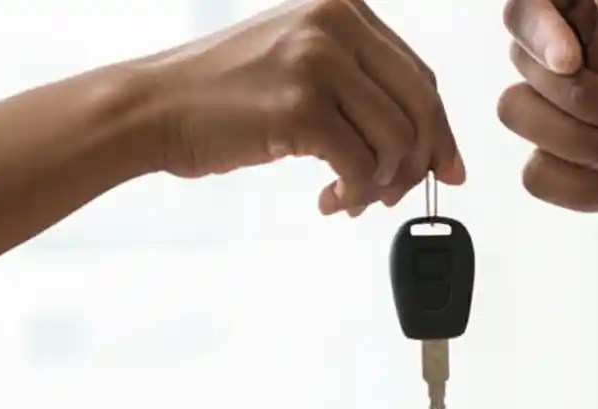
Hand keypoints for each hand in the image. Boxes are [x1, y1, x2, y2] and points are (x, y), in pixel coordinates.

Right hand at [145, 0, 463, 215]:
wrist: (152, 107)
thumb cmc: (224, 96)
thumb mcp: (301, 65)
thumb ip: (364, 91)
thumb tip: (437, 154)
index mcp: (345, 7)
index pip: (421, 77)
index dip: (440, 133)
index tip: (445, 172)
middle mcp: (336, 22)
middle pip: (422, 108)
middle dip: (417, 165)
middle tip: (392, 196)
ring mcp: (318, 61)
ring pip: (398, 141)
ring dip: (383, 185)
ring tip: (350, 198)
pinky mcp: (300, 105)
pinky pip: (362, 166)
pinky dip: (355, 194)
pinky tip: (330, 200)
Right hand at [499, 0, 597, 305]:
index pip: (534, 3)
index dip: (537, 27)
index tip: (570, 60)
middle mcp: (574, 60)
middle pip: (521, 59)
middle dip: (576, 98)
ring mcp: (564, 113)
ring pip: (516, 112)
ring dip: (577, 143)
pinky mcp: (564, 164)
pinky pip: (535, 175)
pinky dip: (582, 188)